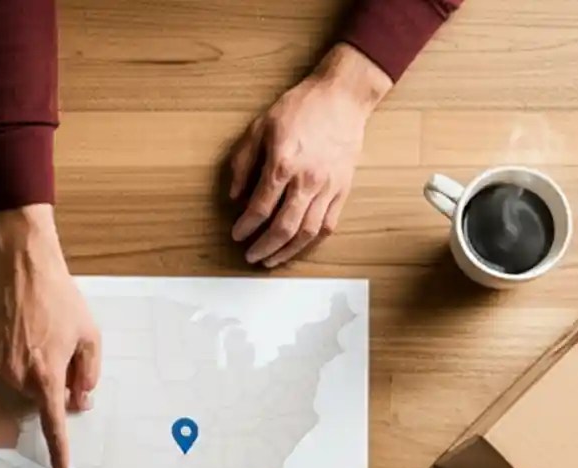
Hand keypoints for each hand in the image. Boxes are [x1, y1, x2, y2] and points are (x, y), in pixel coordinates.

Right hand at [0, 204, 100, 467]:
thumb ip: (87, 375)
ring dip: (39, 371)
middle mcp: (19, 375)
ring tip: (46, 336)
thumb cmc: (60, 299)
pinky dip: (22, 360)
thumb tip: (80, 401)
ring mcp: (0, 365)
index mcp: (47, 374)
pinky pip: (11, 371)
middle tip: (65, 352)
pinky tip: (28, 334)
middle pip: (42, 399)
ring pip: (26, 385)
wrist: (24, 270)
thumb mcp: (89, 337)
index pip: (53, 424)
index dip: (59, 450)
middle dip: (56, 386)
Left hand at [229, 43, 392, 266]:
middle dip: (264, 247)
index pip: (260, 207)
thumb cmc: (299, 108)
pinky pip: (329, 224)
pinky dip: (312, 241)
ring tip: (272, 260)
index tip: (237, 235)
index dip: (245, 226)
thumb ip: (243, 162)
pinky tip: (299, 246)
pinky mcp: (343, 189)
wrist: (341, 97)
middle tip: (251, 257)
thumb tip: (234, 196)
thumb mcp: (259, 127)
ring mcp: (328, 187)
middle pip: (284, 227)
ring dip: (287, 251)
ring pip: (308, 232)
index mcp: (282, 164)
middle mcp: (307, 180)